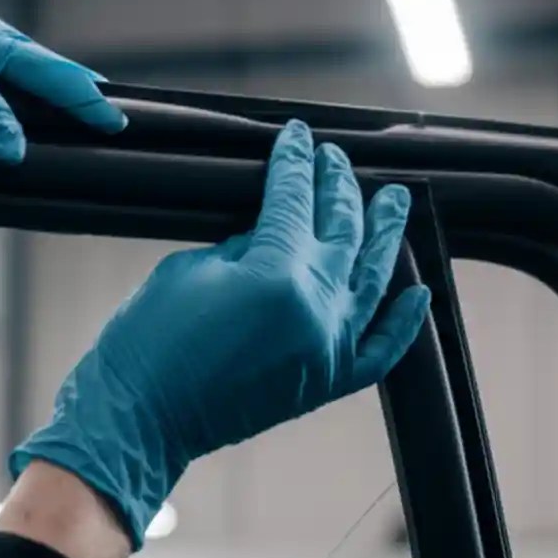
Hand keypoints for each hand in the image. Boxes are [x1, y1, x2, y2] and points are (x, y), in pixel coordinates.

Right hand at [11, 120, 430, 547]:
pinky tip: (418, 291)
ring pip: (374, 279)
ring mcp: (327, 349)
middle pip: (342, 229)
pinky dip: (403, 322)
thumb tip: (272, 234)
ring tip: (395, 199)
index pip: (296, 199)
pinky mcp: (325, 384)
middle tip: (336, 158)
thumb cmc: (147, 344)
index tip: (297, 137)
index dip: (295, 161)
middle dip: (339, 185)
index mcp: (277, 273)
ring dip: (385, 233)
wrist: (139, 421)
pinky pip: (382, 351)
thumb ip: (242, 244)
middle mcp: (316, 309)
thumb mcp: (189, 268)